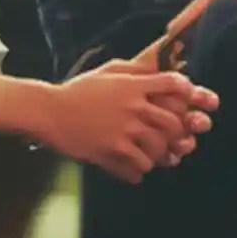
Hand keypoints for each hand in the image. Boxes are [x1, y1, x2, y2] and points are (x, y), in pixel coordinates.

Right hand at [39, 59, 203, 182]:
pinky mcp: (111, 152)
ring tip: (151, 153)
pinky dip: (140, 170)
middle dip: (178, 131)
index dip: (186, 91)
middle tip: (172, 135)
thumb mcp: (108, 71)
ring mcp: (123, 132)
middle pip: (174, 122)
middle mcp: (132, 108)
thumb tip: (158, 67)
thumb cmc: (78, 90)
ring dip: (159, 153)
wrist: (50, 111)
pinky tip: (134, 167)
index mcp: (133, 85)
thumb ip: (135, 69)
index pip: (174, 84)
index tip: (185, 99)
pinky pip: (139, 167)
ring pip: (159, 148)